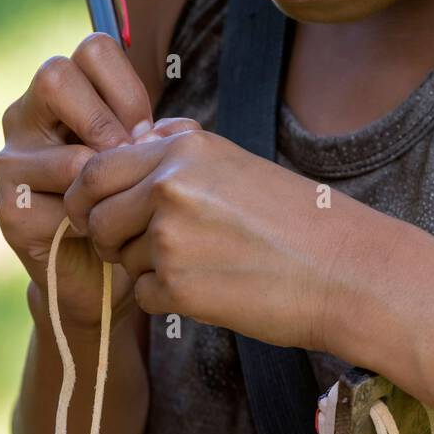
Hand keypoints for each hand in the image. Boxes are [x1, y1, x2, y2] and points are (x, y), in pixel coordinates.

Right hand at [0, 32, 154, 333]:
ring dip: (107, 180)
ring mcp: (10, 162)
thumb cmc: (128, 201)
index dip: (128, 86)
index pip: (92, 49)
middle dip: (107, 119)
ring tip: (120, 200)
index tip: (144, 129)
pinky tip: (100, 229)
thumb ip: (155, 132)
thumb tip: (158, 133)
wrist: (103, 273)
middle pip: (54, 75)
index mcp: (61, 93)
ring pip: (66, 153)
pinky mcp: (10, 209)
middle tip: (128, 158)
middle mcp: (25, 117)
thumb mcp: (147, 155)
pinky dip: (93, 216)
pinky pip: (61, 202)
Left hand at [62, 118, 363, 351]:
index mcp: (183, 151)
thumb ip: (178, 148)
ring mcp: (171, 238)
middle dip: (108, 234)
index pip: (95, 169)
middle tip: (143, 245)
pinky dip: (167, 298)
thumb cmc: (295, 218)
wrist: (343, 269)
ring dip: (147, 266)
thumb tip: (138, 134)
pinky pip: (143, 295)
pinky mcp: (179, 288)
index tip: (105, 211)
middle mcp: (169, 187)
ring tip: (203, 262)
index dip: (90, 195)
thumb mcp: (235, 162)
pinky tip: (211, 288)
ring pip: (120, 256)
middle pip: (95, 214)